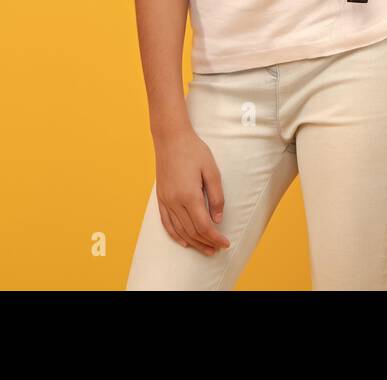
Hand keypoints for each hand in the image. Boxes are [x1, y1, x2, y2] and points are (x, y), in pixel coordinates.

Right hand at [153, 127, 231, 255]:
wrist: (170, 137)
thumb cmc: (193, 151)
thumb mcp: (212, 171)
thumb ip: (216, 196)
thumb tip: (217, 219)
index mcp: (189, 195)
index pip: (204, 226)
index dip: (215, 238)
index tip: (225, 244)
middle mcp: (175, 202)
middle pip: (192, 232)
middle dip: (206, 243)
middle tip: (218, 249)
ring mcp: (166, 201)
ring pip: (179, 230)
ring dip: (193, 242)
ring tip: (206, 249)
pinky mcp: (161, 198)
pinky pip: (166, 223)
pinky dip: (175, 235)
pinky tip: (184, 242)